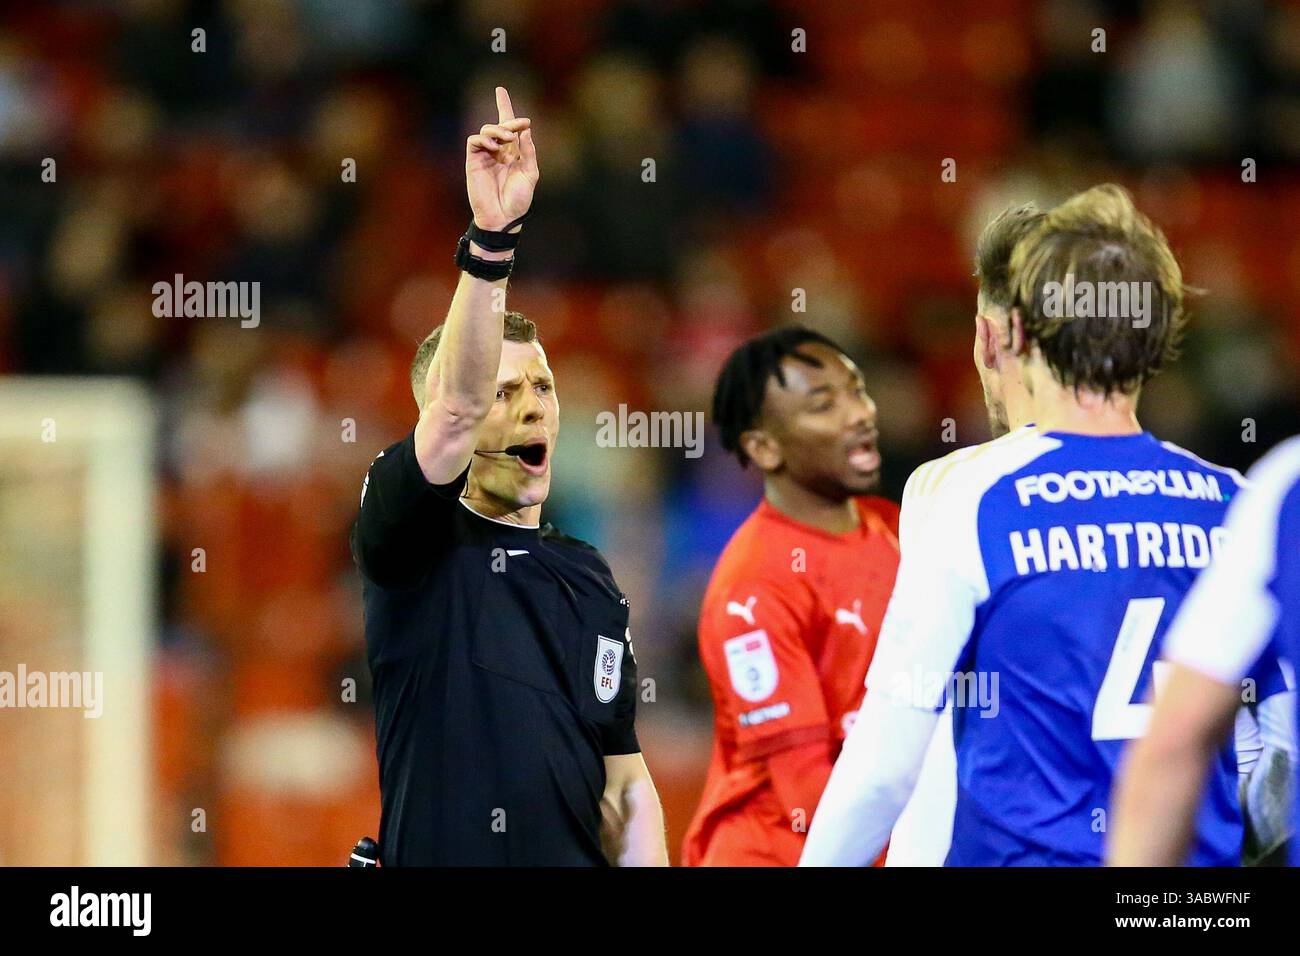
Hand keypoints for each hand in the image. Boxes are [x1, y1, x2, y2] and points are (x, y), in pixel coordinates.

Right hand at [465, 87, 538, 232]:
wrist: (503, 217)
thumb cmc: (518, 200)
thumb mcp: (530, 174)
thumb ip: (528, 152)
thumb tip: (526, 130)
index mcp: (513, 153)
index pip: (508, 125)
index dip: (504, 107)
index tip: (501, 90)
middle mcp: (498, 151)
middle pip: (499, 124)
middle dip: (509, 120)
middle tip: (521, 124)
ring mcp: (485, 155)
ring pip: (486, 129)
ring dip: (498, 130)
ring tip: (508, 140)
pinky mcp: (473, 161)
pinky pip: (474, 141)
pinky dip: (483, 138)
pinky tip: (493, 145)